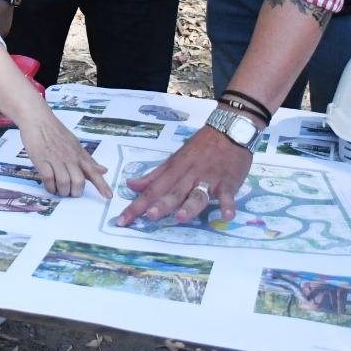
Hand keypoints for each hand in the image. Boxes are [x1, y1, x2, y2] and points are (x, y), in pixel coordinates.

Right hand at [15, 112, 111, 198]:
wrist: (38, 119)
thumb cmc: (56, 132)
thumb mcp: (75, 144)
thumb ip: (88, 160)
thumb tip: (104, 170)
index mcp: (79, 154)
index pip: (93, 172)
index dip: (102, 185)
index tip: (109, 196)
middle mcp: (69, 157)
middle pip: (78, 182)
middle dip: (75, 192)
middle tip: (70, 192)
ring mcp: (55, 159)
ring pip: (64, 182)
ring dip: (62, 191)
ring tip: (59, 190)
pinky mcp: (41, 160)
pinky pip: (48, 179)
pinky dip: (50, 187)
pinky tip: (50, 186)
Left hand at [115, 126, 250, 225]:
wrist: (229, 129)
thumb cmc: (200, 147)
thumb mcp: (174, 158)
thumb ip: (154, 175)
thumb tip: (131, 185)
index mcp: (174, 170)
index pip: (152, 189)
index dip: (136, 205)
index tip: (122, 221)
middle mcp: (188, 175)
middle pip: (173, 192)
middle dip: (161, 204)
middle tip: (149, 216)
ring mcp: (209, 179)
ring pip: (197, 194)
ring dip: (190, 205)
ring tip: (181, 217)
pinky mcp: (228, 182)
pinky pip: (228, 195)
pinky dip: (228, 205)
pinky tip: (227, 216)